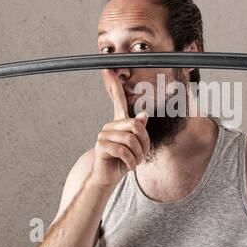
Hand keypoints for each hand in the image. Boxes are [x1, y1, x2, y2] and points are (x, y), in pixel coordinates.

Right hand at [90, 68, 149, 188]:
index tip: (109, 68)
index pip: (116, 100)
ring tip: (137, 162)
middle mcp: (109, 126)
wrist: (107, 178)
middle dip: (145, 142)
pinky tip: (130, 167)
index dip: (114, 85)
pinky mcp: (101, 146)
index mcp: (118, 123)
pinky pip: (123, 150)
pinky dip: (131, 161)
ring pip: (131, 139)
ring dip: (139, 154)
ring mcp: (103, 135)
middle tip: (144, 155)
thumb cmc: (122, 161)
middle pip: (136, 125)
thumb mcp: (136, 146)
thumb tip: (143, 115)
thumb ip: (139, 131)